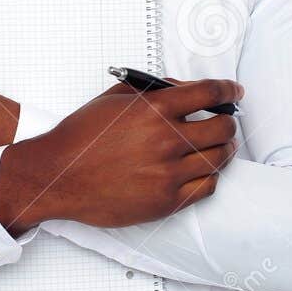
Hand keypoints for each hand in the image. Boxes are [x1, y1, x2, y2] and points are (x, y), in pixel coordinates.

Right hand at [0, 78, 242, 235]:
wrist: (58, 175)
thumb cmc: (81, 137)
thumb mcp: (113, 99)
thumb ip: (151, 90)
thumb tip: (184, 89)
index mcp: (155, 109)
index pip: (209, 93)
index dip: (228, 89)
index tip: (233, 91)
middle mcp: (166, 140)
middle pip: (223, 127)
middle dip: (227, 121)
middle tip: (224, 122)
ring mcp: (169, 173)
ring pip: (220, 158)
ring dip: (224, 149)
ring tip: (217, 146)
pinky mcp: (167, 201)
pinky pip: (208, 186)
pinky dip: (211, 175)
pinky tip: (203, 170)